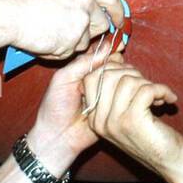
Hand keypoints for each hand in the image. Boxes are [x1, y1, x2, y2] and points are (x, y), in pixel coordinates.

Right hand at [0, 0, 124, 59]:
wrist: (7, 12)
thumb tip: (86, 5)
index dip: (117, 12)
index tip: (119, 21)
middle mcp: (85, 1)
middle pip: (101, 24)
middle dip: (90, 32)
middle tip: (72, 33)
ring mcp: (80, 22)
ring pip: (84, 41)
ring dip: (69, 42)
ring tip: (47, 33)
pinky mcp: (72, 41)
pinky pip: (69, 52)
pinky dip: (57, 51)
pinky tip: (42, 41)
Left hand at [26, 39, 116, 171]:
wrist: (60, 137)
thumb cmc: (55, 108)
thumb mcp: (63, 79)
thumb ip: (82, 62)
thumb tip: (106, 46)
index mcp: (84, 70)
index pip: (102, 53)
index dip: (110, 49)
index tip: (117, 46)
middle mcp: (98, 80)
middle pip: (116, 64)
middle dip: (116, 64)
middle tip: (112, 70)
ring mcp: (108, 93)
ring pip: (123, 77)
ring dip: (121, 77)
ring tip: (112, 85)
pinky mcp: (116, 106)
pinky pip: (127, 93)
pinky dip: (126, 89)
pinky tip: (121, 91)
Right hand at [79, 54, 182, 172]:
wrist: (171, 163)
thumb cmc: (153, 134)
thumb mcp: (129, 111)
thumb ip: (119, 89)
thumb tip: (116, 57)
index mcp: (95, 118)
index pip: (92, 77)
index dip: (115, 68)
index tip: (135, 76)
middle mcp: (100, 121)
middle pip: (109, 75)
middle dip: (134, 74)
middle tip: (150, 87)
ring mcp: (114, 122)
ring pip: (128, 81)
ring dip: (149, 83)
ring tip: (159, 96)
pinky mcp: (133, 121)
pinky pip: (146, 89)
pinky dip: (162, 89)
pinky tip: (169, 99)